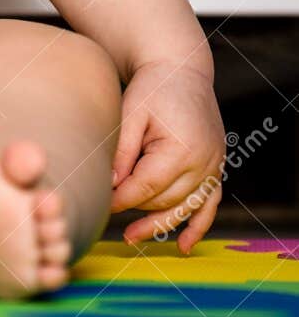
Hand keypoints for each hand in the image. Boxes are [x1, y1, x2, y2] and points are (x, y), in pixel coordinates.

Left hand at [110, 59, 225, 251]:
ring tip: (132, 237)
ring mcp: (214, 167)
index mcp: (182, 149)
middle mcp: (204, 162)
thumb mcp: (132, 113)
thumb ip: (122, 150)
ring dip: (160, 224)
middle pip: (165, 200)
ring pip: (185, 207)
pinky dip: (197, 226)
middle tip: (107, 216)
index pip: (147, 187)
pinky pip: (209, 204)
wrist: (182, 70)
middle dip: (137, 211)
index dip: (121, 201)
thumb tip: (111, 187)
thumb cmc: (153, 88)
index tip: (100, 206)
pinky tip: (183, 246)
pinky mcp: (216, 167)